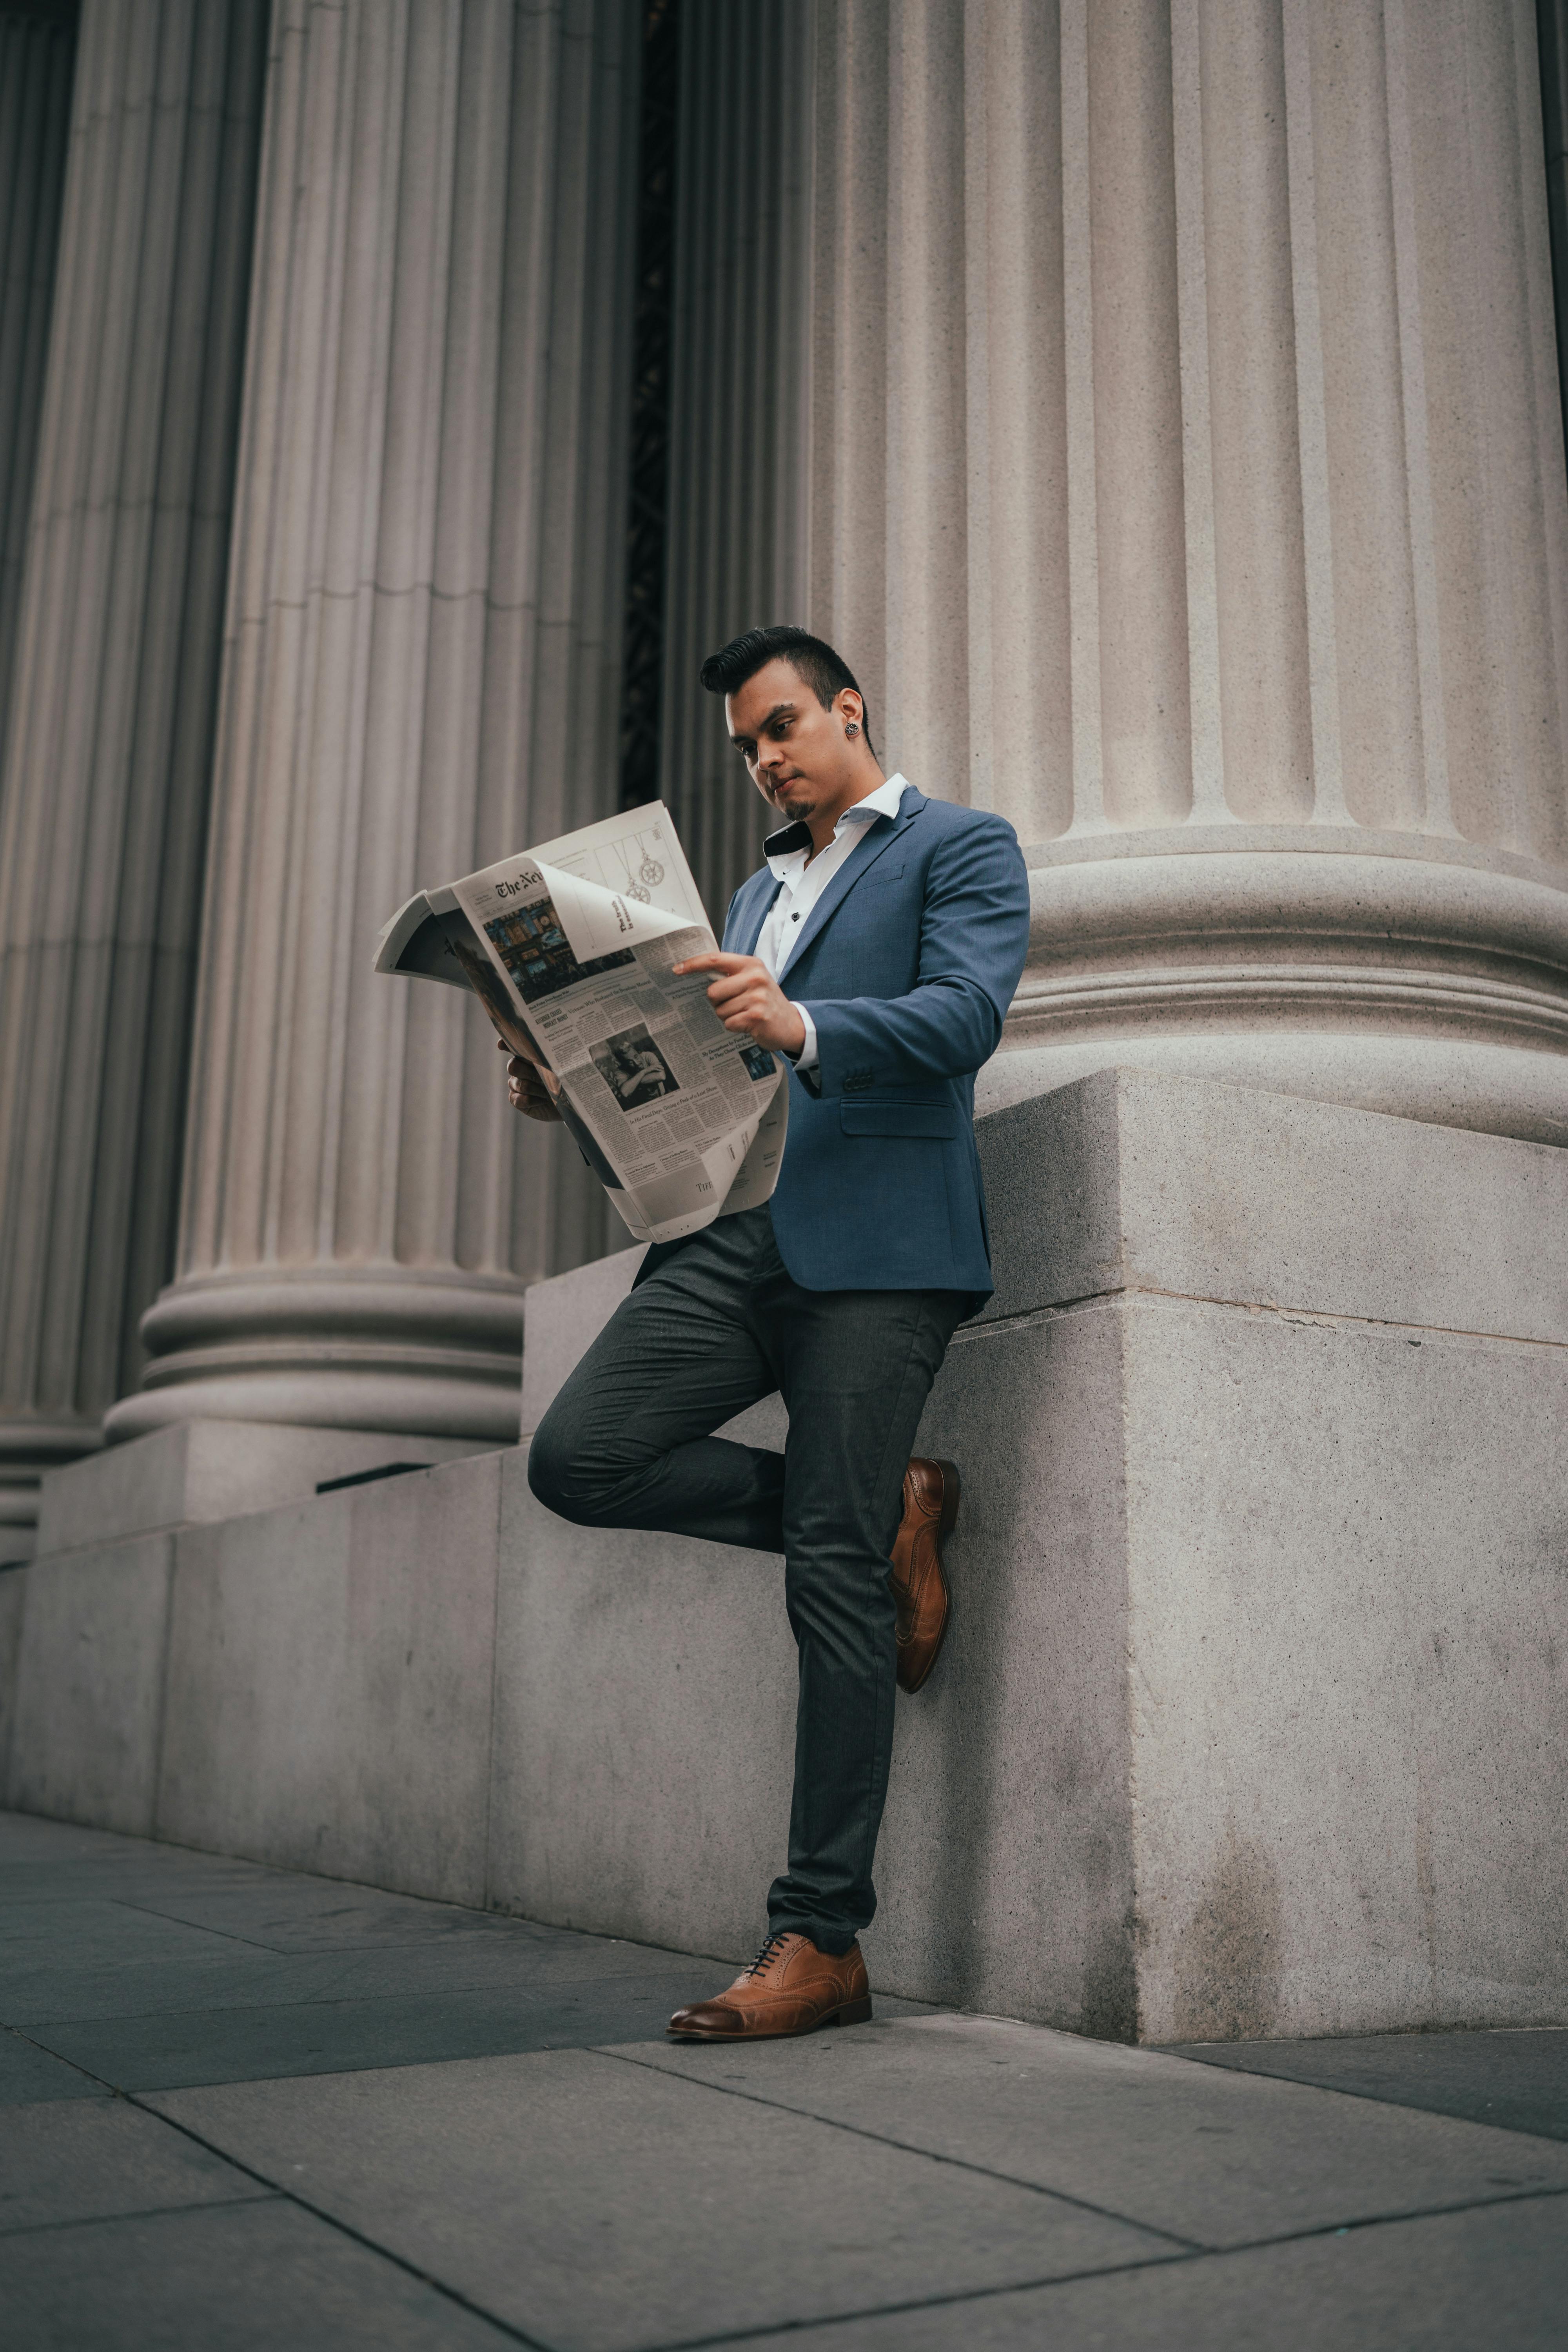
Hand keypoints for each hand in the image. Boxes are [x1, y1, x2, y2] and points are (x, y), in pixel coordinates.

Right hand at [498, 1035, 560, 1121]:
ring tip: (549, 1092)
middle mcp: (519, 1069)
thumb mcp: (561, 1067)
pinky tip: (543, 1100)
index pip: (512, 1047)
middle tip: (545, 1078)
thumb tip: (548, 1050)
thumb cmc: (564, 1081)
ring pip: (519, 1084)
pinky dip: (533, 1100)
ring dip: (537, 1088)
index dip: (505, 1044)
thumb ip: (550, 1058)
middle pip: (513, 1066)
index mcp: (527, 1057)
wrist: (568, 1102)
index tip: (501, 1044)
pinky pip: (519, 1099)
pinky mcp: (516, 1100)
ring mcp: (516, 1085)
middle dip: (530, 1073)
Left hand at [672, 952, 806, 1055]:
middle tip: (734, 1004)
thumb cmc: (765, 1001)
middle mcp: (755, 977)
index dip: (693, 964)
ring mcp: (757, 997)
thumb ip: (730, 975)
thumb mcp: (752, 980)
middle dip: (717, 1002)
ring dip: (727, 1016)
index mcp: (750, 964)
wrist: (791, 1023)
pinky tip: (747, 1024)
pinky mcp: (757, 1016)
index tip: (676, 969)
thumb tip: (697, 975)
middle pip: (713, 991)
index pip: (715, 959)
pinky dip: (734, 1026)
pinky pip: (729, 1023)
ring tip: (744, 1014)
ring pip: (720, 1010)